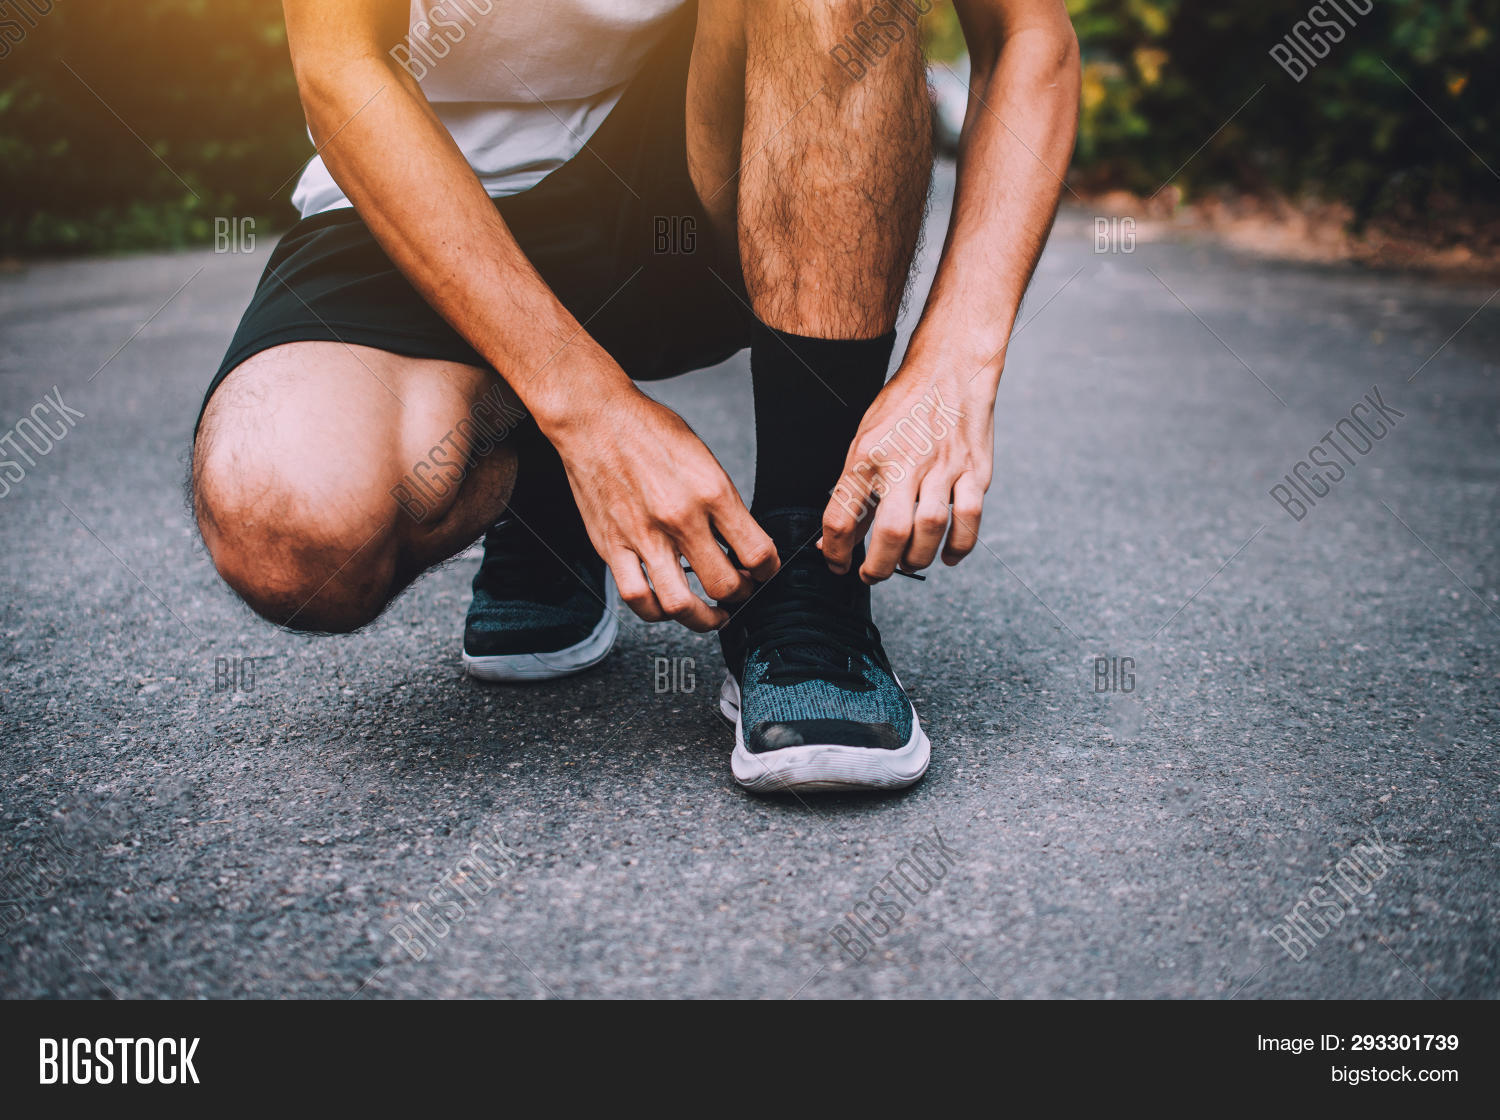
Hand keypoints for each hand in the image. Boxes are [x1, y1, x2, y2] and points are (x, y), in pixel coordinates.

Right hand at [549, 387, 778, 629]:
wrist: (594, 418)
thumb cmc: (648, 430)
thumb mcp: (703, 457)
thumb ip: (722, 501)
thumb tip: (739, 537)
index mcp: (710, 491)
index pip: (757, 551)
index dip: (768, 570)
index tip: (764, 571)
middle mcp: (679, 518)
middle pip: (723, 585)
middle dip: (740, 595)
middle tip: (740, 592)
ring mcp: (642, 536)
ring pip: (679, 604)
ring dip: (702, 619)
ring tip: (710, 616)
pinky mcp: (611, 546)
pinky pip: (636, 598)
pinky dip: (655, 612)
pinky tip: (664, 608)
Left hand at [820, 370, 993, 582]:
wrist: (950, 368)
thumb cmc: (902, 408)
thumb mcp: (863, 440)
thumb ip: (851, 490)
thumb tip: (835, 541)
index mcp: (867, 455)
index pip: (842, 516)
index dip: (835, 551)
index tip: (838, 565)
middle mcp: (904, 462)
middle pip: (890, 531)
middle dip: (879, 567)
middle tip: (874, 575)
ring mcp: (943, 466)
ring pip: (930, 529)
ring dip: (917, 558)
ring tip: (908, 562)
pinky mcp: (974, 470)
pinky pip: (969, 518)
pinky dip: (959, 546)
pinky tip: (947, 555)